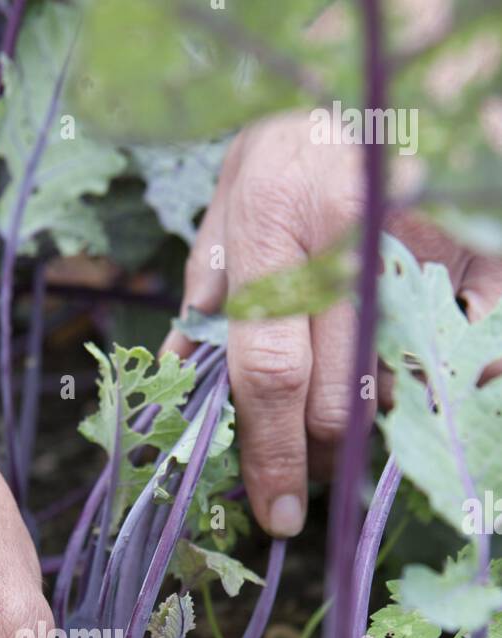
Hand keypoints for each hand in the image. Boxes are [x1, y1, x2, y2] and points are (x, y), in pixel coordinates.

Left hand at [163, 111, 501, 537]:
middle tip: (310, 470)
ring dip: (374, 423)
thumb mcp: (218, 232)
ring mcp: (415, 238)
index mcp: (270, 224)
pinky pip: (475, 341)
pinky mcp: (467, 245)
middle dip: (324, 454)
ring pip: (399, 381)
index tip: (279, 513)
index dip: (274, 454)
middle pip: (341, 394)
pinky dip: (455, 381)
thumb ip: (203, 319)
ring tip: (347, 418)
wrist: (341, 105)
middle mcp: (346, 231)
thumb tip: (184, 410)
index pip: (270, 371)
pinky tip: (421, 388)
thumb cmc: (270, 177)